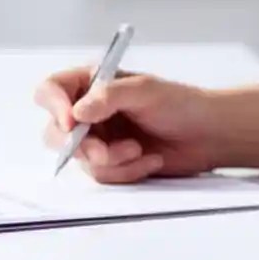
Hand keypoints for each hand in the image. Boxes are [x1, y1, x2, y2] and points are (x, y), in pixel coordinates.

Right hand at [34, 68, 218, 183]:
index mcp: (92, 83)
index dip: (54, 106)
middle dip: (81, 145)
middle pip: (55, 132)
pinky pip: (102, 176)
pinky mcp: (111, 163)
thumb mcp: (145, 91)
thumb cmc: (180, 104)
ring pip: (80, 159)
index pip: (52, 90)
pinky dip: (127, 171)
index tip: (70, 123)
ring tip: (139, 150)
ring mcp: (98, 139)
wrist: (206, 136)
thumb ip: (109, 96)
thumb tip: (78, 110)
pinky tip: (149, 160)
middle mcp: (89, 111)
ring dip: (112, 160)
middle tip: (102, 151)